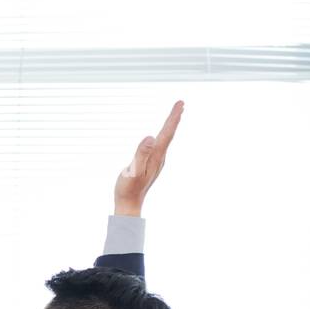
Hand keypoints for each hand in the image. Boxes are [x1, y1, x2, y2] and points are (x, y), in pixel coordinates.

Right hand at [114, 100, 182, 216]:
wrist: (129, 205)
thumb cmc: (128, 189)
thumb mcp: (132, 171)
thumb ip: (141, 154)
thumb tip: (150, 137)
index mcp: (156, 157)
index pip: (166, 133)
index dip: (173, 118)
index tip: (181, 104)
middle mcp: (159, 158)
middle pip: (169, 135)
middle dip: (175, 118)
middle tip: (181, 104)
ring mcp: (156, 162)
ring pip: (166, 140)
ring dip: (171, 126)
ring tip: (175, 115)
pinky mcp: (151, 165)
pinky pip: (160, 146)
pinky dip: (164, 136)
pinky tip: (162, 136)